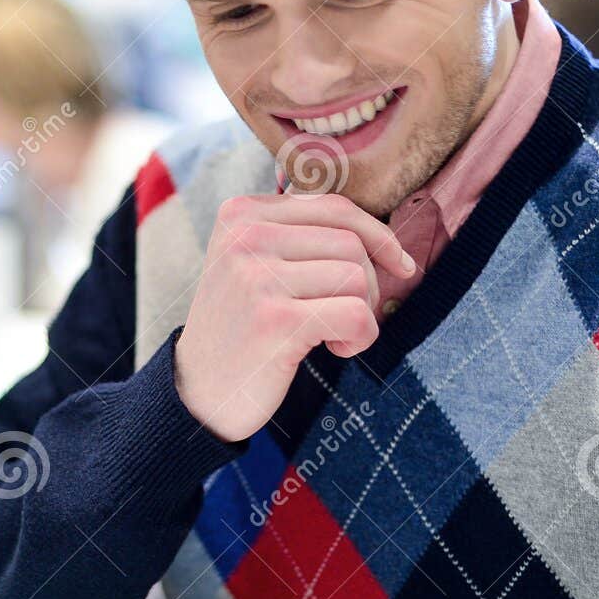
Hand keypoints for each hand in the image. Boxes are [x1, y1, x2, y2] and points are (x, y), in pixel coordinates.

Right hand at [173, 193, 414, 442]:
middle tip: (342, 317)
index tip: (398, 264)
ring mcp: (257, 277)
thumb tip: (384, 235)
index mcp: (242, 213)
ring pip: (356, 278)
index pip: (335, 206)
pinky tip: (335, 350)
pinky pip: (356, 315)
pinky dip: (361, 337)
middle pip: (351, 242)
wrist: (200, 392)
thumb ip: (302, 235)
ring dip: (362, 314)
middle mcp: (245, 237)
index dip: (377, 235)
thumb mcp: (257, 264)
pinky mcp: (276, 320)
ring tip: (332, 336)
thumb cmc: (245, 326)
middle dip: (366, 283)